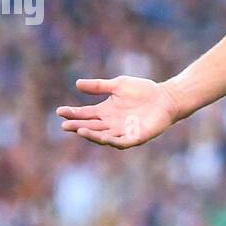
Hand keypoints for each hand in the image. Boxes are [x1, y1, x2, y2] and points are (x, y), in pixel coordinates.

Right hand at [56, 76, 179, 148]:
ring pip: (103, 137)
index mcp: (105, 111)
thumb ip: (99, 86)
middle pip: (91, 126)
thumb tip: (77, 84)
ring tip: (80, 130)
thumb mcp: (118, 85)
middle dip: (77, 126)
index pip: (85, 114)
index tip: (60, 111)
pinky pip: (122, 142)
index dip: (73, 113)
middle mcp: (111, 124)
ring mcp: (123, 131)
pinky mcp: (136, 137)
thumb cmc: (142, 90)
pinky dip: (112, 141)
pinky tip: (104, 138)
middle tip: (65, 125)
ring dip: (92, 135)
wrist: (165, 97)